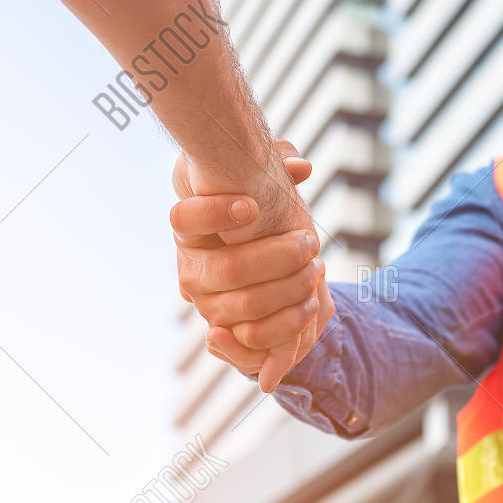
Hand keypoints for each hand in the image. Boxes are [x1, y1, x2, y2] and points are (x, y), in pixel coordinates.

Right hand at [171, 139, 334, 392]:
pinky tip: (310, 304)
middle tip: (311, 242)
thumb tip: (300, 167)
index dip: (214, 213)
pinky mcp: (232, 336)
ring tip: (317, 270)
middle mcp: (192, 271)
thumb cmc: (263, 211)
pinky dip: (286, 325)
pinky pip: (253, 342)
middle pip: (228, 269)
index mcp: (191, 228)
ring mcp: (209, 307)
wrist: (276, 269)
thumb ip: (279, 161)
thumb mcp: (266, 179)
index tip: (253, 206)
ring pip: (246, 305)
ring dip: (290, 289)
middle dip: (278, 256)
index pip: (184, 219)